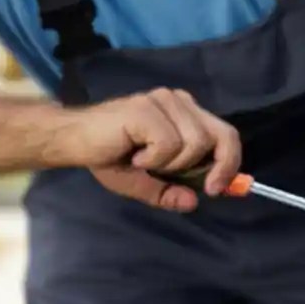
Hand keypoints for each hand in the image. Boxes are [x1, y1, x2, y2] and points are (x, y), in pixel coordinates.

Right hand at [64, 88, 241, 212]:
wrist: (74, 141)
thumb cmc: (109, 157)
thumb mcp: (144, 183)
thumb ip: (169, 192)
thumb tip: (193, 202)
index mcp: (185, 113)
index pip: (226, 134)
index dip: (230, 163)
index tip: (218, 190)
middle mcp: (179, 101)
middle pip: (220, 136)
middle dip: (212, 167)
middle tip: (192, 184)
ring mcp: (163, 101)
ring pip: (195, 143)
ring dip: (171, 164)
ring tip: (144, 161)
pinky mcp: (147, 108)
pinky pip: (169, 144)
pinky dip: (154, 159)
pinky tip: (134, 154)